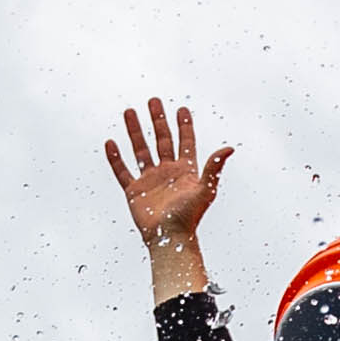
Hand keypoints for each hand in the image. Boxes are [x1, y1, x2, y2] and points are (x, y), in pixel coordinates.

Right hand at [105, 99, 232, 246]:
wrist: (169, 239)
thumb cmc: (189, 218)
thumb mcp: (205, 190)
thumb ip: (214, 168)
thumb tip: (229, 148)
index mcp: (185, 171)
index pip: (185, 142)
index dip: (184, 126)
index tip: (182, 108)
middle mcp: (167, 173)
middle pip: (162, 140)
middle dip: (158, 120)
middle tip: (154, 101)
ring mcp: (149, 181)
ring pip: (140, 150)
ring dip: (135, 131)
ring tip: (129, 112)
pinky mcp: (134, 191)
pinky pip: (122, 171)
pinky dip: (115, 158)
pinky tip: (111, 143)